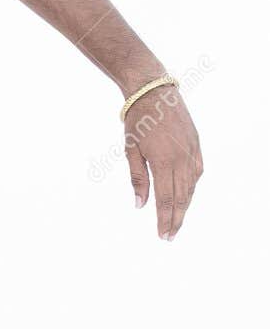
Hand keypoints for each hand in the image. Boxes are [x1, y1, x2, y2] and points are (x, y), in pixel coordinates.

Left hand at [123, 84, 203, 238]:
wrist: (154, 93)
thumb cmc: (138, 121)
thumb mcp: (131, 150)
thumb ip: (138, 179)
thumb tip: (140, 205)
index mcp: (164, 162)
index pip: (166, 199)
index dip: (164, 219)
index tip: (162, 235)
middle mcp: (181, 159)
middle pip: (181, 198)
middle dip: (175, 219)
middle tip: (169, 236)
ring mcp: (191, 152)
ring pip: (191, 187)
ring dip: (184, 206)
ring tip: (177, 222)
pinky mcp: (196, 145)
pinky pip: (197, 172)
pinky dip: (192, 187)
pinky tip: (186, 197)